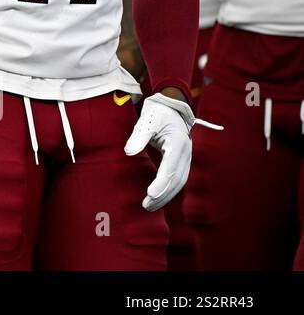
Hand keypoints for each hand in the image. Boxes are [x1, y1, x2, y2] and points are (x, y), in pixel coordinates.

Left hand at [124, 91, 221, 211]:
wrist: (170, 108)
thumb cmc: (157, 114)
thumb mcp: (146, 122)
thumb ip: (138, 137)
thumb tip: (128, 152)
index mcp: (178, 142)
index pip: (171, 167)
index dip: (161, 182)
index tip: (150, 193)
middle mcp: (186, 153)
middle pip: (177, 179)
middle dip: (163, 194)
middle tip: (146, 205)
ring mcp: (186, 158)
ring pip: (179, 182)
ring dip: (166, 196)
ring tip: (149, 206)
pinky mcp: (182, 162)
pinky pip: (177, 179)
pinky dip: (168, 190)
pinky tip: (157, 198)